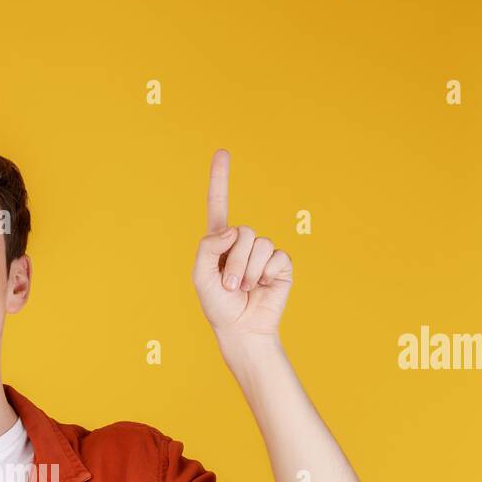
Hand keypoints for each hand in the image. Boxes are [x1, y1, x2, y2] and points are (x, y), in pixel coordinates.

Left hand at [191, 149, 292, 347]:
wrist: (242, 329)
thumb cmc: (218, 306)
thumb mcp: (200, 277)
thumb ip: (208, 247)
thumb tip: (234, 230)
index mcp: (220, 241)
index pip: (219, 205)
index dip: (220, 179)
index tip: (222, 152)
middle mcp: (242, 242)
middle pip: (242, 231)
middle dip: (234, 262)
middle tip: (231, 286)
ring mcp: (263, 252)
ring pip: (259, 244)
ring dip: (249, 272)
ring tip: (245, 289)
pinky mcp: (281, 264)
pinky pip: (276, 258)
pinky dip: (266, 276)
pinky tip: (263, 288)